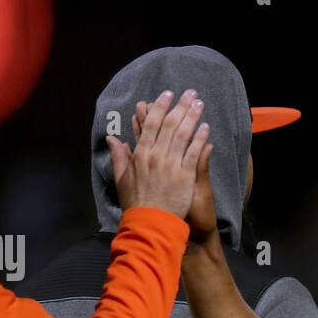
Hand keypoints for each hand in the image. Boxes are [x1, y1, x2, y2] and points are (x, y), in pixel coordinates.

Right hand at [109, 89, 210, 218]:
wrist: (150, 224)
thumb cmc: (135, 203)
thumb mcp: (121, 178)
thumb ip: (118, 156)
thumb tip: (111, 138)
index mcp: (140, 154)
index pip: (151, 124)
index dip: (160, 107)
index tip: (168, 94)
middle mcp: (155, 155)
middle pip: (169, 124)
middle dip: (180, 106)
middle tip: (190, 93)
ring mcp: (171, 165)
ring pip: (182, 135)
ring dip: (192, 117)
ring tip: (200, 104)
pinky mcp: (184, 176)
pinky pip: (193, 153)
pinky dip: (200, 139)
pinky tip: (206, 128)